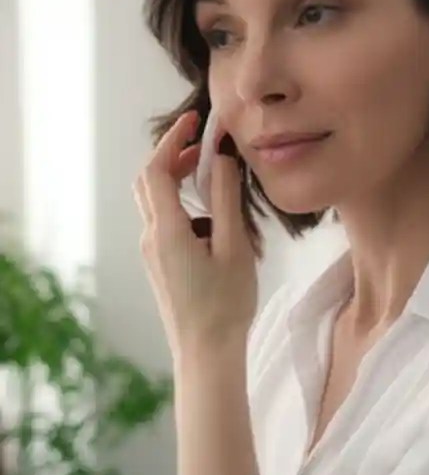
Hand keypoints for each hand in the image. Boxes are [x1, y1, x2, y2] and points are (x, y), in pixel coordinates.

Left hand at [133, 110, 257, 356]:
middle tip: (203, 144)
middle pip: (148, 182)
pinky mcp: (161, 264)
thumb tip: (221, 160)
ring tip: (213, 176)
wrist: (206, 352)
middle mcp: (152, 238)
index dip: (173, 140)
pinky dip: (182, 204)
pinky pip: (165, 222)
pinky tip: (214, 217)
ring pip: (155, 202)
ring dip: (177, 180)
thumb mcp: (234, 247)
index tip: (196, 123)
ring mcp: (153, 253)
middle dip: (172, 156)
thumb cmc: (226, 304)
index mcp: (167, 230)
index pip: (156, 170)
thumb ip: (226, 200)